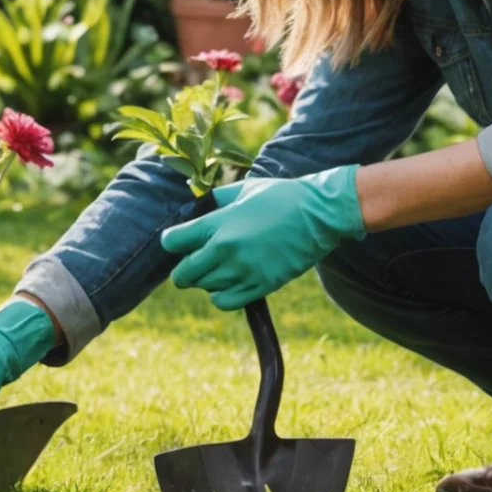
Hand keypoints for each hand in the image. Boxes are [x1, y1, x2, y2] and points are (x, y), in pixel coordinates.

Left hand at [160, 165, 364, 310]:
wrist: (318, 214)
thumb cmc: (281, 197)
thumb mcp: (244, 189)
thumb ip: (216, 201)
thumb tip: (196, 209)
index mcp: (218, 224)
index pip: (172, 242)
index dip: (173, 241)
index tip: (182, 241)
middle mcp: (225, 251)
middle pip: (183, 274)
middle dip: (184, 269)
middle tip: (196, 261)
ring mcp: (243, 271)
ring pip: (205, 287)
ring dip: (207, 280)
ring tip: (221, 267)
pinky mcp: (261, 286)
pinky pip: (225, 302)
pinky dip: (221, 296)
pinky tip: (229, 283)